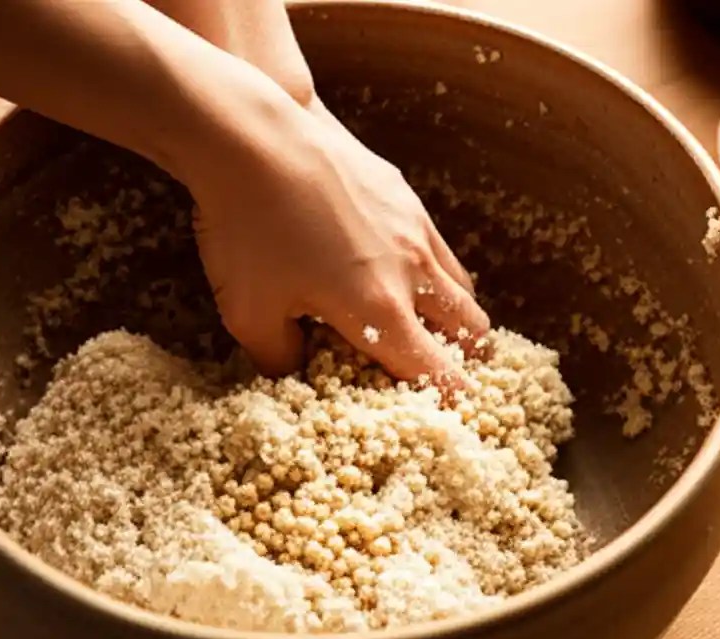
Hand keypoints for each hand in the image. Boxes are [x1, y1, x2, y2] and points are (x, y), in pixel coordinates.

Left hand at [191, 96, 488, 384]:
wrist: (252, 139)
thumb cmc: (247, 231)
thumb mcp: (248, 314)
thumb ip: (280, 361)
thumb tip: (295, 373)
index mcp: (382, 314)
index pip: (440, 374)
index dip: (450, 404)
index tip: (447, 418)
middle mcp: (414, 272)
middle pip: (472, 329)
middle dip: (466, 359)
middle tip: (443, 373)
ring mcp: (415, 228)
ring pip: (463, 284)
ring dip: (456, 314)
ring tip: (430, 326)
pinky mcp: (404, 195)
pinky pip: (437, 245)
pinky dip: (434, 271)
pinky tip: (397, 268)